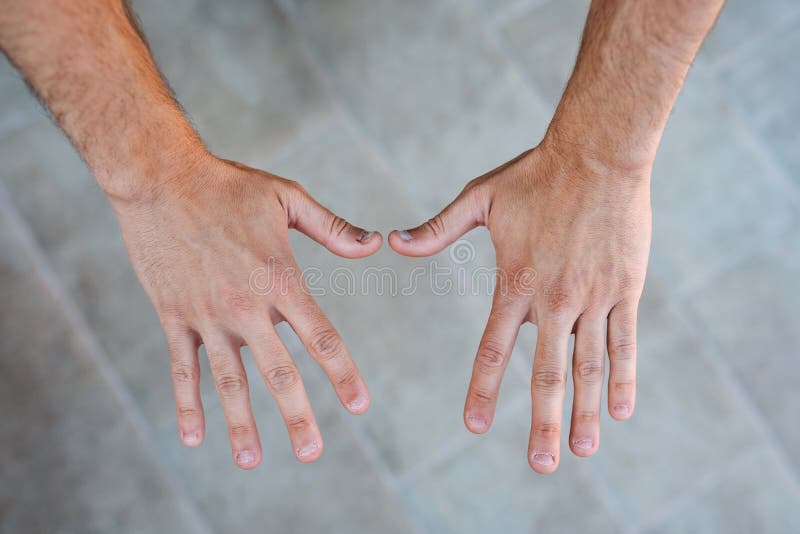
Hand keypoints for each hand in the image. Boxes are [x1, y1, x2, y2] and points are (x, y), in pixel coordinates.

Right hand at [112, 153, 381, 468]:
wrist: (159, 178)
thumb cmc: (229, 185)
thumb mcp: (287, 198)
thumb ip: (333, 227)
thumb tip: (375, 245)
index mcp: (280, 279)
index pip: (321, 336)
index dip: (343, 373)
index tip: (360, 405)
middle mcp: (246, 306)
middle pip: (278, 372)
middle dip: (297, 416)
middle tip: (311, 452)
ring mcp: (207, 315)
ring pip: (228, 381)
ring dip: (240, 423)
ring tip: (251, 461)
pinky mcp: (174, 316)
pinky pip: (182, 367)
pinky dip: (187, 402)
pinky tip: (193, 436)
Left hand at [389, 139, 650, 472]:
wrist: (598, 152)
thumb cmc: (535, 174)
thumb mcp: (479, 199)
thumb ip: (437, 229)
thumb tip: (391, 242)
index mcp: (515, 282)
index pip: (495, 348)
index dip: (484, 388)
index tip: (475, 424)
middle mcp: (554, 299)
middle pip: (547, 373)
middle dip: (544, 423)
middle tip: (541, 465)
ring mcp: (593, 296)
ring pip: (588, 366)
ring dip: (585, 412)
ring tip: (583, 451)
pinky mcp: (625, 288)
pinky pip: (625, 342)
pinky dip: (624, 378)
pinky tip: (621, 412)